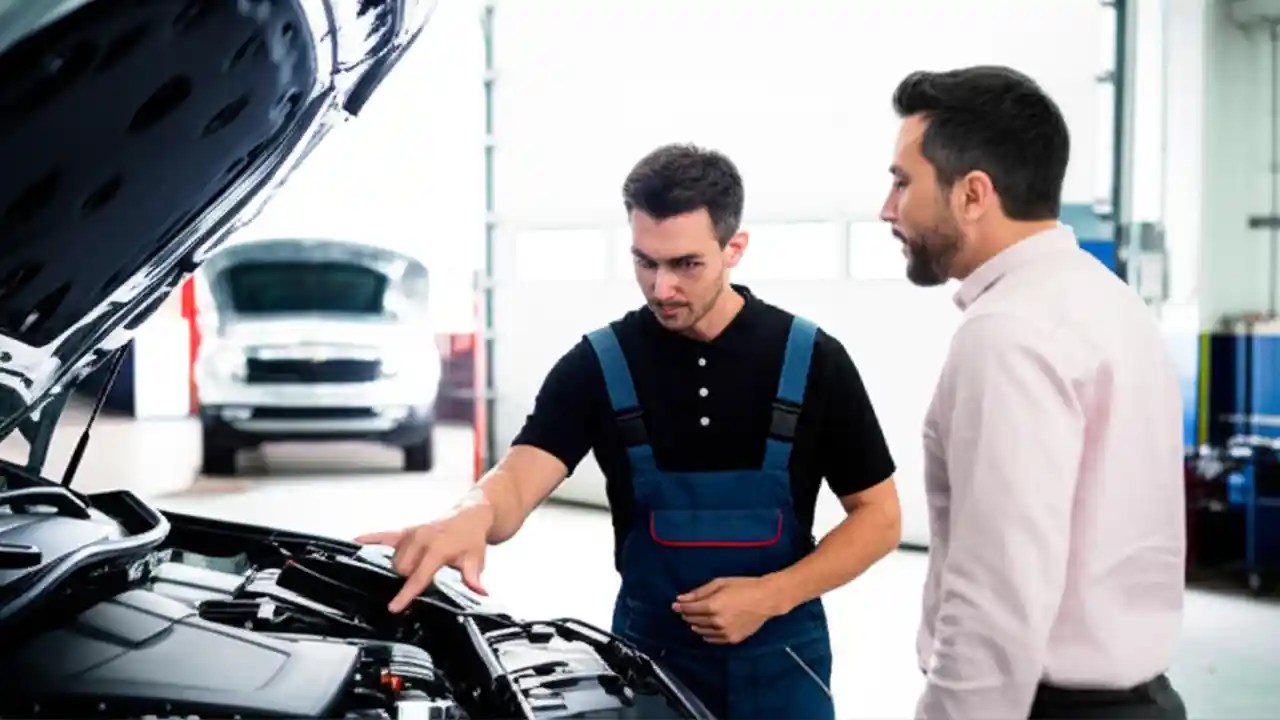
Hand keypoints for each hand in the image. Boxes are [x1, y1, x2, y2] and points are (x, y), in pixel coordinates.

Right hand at [354, 504, 493, 612]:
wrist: (469, 516)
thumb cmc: (472, 539)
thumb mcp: (476, 559)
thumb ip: (473, 577)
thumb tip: (480, 592)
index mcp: (437, 547)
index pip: (418, 576)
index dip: (406, 594)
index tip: (393, 607)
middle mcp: (420, 538)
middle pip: (401, 570)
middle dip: (406, 581)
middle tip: (422, 582)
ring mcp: (411, 533)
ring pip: (394, 561)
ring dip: (400, 569)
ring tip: (415, 570)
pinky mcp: (405, 530)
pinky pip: (383, 535)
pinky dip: (370, 538)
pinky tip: (356, 541)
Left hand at [672, 576, 787, 644]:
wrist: (766, 599)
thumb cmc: (744, 586)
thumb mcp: (720, 583)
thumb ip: (699, 592)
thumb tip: (680, 599)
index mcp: (713, 606)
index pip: (689, 609)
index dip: (680, 606)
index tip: (675, 604)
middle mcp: (716, 622)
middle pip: (693, 620)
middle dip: (686, 614)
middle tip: (684, 609)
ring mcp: (724, 633)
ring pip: (701, 631)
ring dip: (695, 624)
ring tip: (696, 617)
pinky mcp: (732, 639)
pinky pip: (712, 639)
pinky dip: (706, 633)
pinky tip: (707, 627)